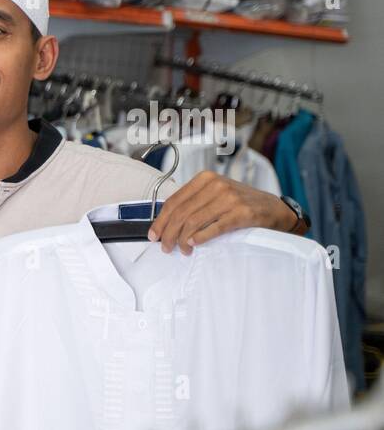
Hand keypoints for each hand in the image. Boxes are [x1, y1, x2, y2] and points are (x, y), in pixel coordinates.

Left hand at [148, 171, 298, 254]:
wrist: (275, 209)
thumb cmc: (241, 205)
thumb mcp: (215, 196)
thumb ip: (193, 204)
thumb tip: (165, 225)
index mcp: (205, 179)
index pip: (174, 201)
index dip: (160, 221)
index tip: (154, 235)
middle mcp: (216, 185)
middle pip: (181, 213)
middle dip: (169, 234)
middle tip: (166, 248)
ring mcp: (229, 198)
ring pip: (194, 221)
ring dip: (183, 240)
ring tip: (182, 250)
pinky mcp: (242, 212)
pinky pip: (214, 227)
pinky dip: (201, 237)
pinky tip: (194, 244)